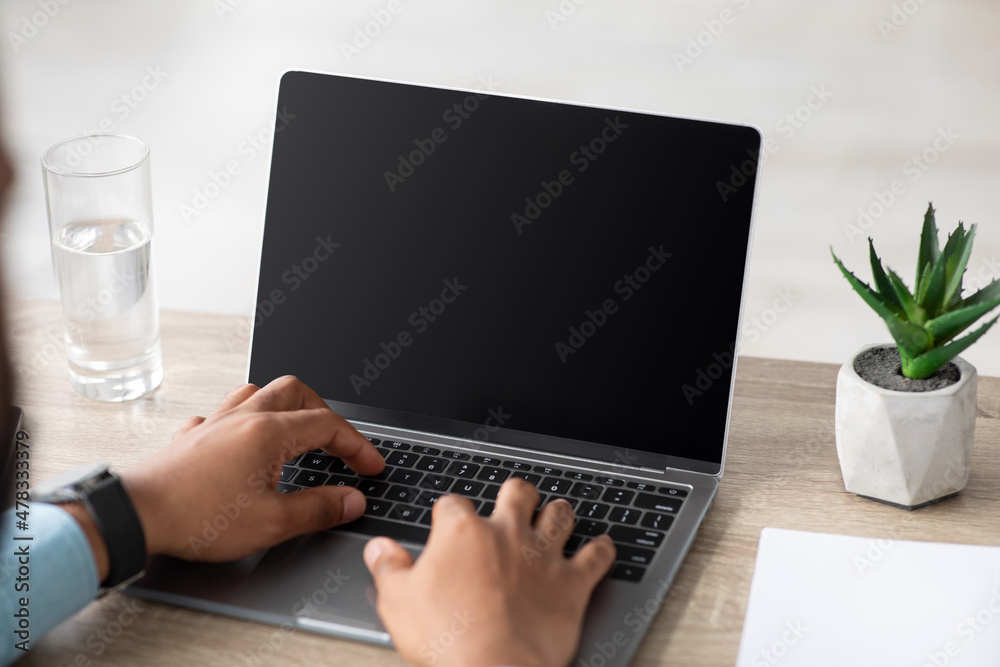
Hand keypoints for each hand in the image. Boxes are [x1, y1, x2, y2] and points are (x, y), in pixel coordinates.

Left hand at [118, 375, 383, 563]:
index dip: (357, 445)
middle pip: (295, 391)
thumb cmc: (197, 518)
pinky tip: (242, 443)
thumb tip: (351, 501)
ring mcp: (215, 424)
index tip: (370, 466)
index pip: (328, 425)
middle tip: (336, 441)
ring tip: (296, 431)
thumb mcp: (271, 523)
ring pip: (257, 392)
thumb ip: (318, 509)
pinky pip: (222, 414)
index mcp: (268, 433)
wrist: (136, 516)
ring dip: (284, 406)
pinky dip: (242, 422)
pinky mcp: (192, 438)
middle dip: (324, 412)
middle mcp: (243, 419)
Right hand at [363, 479, 615, 666]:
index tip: (448, 523)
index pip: (453, 504)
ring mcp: (543, 555)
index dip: (450, 513)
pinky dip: (601, 550)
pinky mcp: (572, 583)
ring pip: (559, 515)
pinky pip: (596, 556)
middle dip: (516, 494)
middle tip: (515, 501)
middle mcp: (506, 533)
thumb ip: (389, 569)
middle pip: (517, 493)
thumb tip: (380, 549)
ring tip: (556, 513)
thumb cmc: (447, 639)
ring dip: (558, 513)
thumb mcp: (398, 603)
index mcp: (462, 532)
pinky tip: (602, 547)